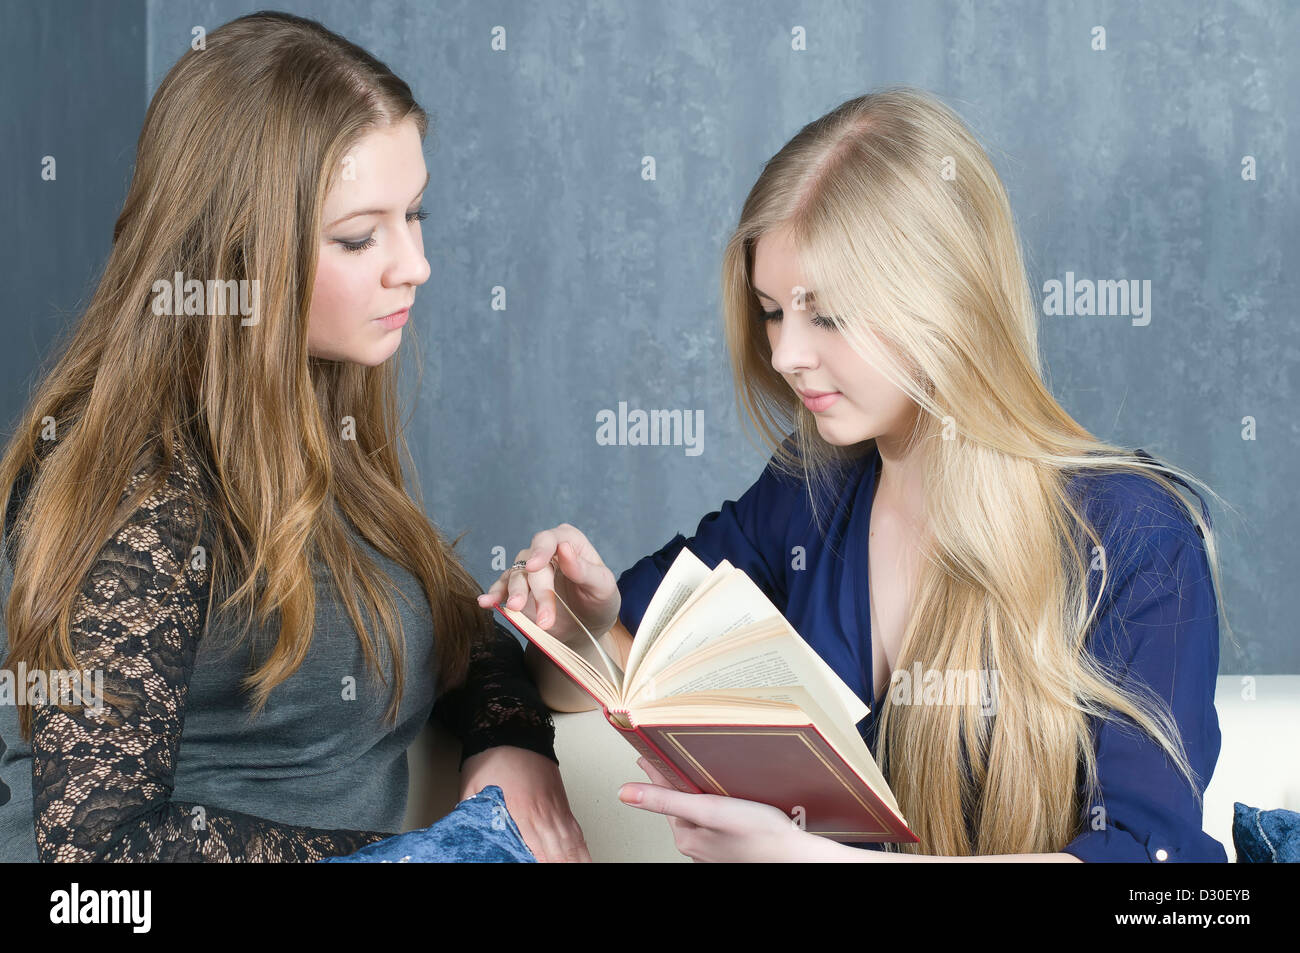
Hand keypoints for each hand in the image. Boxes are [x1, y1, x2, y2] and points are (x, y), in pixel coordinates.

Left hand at [459, 746, 591, 861]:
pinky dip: (580, 846)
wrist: (512, 726)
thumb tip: (476, 840)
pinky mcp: (561, 801)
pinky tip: (582, 855)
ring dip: (576, 859)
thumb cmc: (491, 758)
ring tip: (582, 869)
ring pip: (572, 842)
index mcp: (520, 812)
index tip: (543, 868)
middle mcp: (543, 812)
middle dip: (563, 865)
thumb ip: (476, 820)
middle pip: (560, 852)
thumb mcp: (472, 793)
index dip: (544, 864)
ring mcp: (555, 807)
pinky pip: (575, 829)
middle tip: (567, 873)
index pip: (537, 852)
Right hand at [476, 524, 619, 645]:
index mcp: (569, 542)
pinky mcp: (516, 589)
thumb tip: (564, 549)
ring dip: (515, 595)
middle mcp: (545, 552)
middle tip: (545, 620)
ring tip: (515, 610)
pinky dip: (493, 595)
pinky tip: (485, 602)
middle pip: (532, 564)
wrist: (586, 628)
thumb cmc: (599, 602)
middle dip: (538, 592)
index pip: (550, 539)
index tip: (535, 567)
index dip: (540, 551)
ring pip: (515, 576)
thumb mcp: (603, 588)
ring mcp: (528, 570)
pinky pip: (501, 588)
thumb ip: (586, 570)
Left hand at [617, 757, 816, 862]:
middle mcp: (697, 846)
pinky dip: (714, 805)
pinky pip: (715, 822)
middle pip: (679, 803)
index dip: (656, 770)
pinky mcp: (731, 846)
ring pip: (698, 813)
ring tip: (691, 773)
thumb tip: (626, 793)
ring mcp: (714, 848)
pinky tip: (722, 797)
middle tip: (665, 758)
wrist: (795, 855)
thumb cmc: (759, 834)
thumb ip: (666, 800)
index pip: (663, 795)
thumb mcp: (709, 809)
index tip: (646, 753)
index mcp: (686, 837)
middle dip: (674, 781)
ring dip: (696, 793)